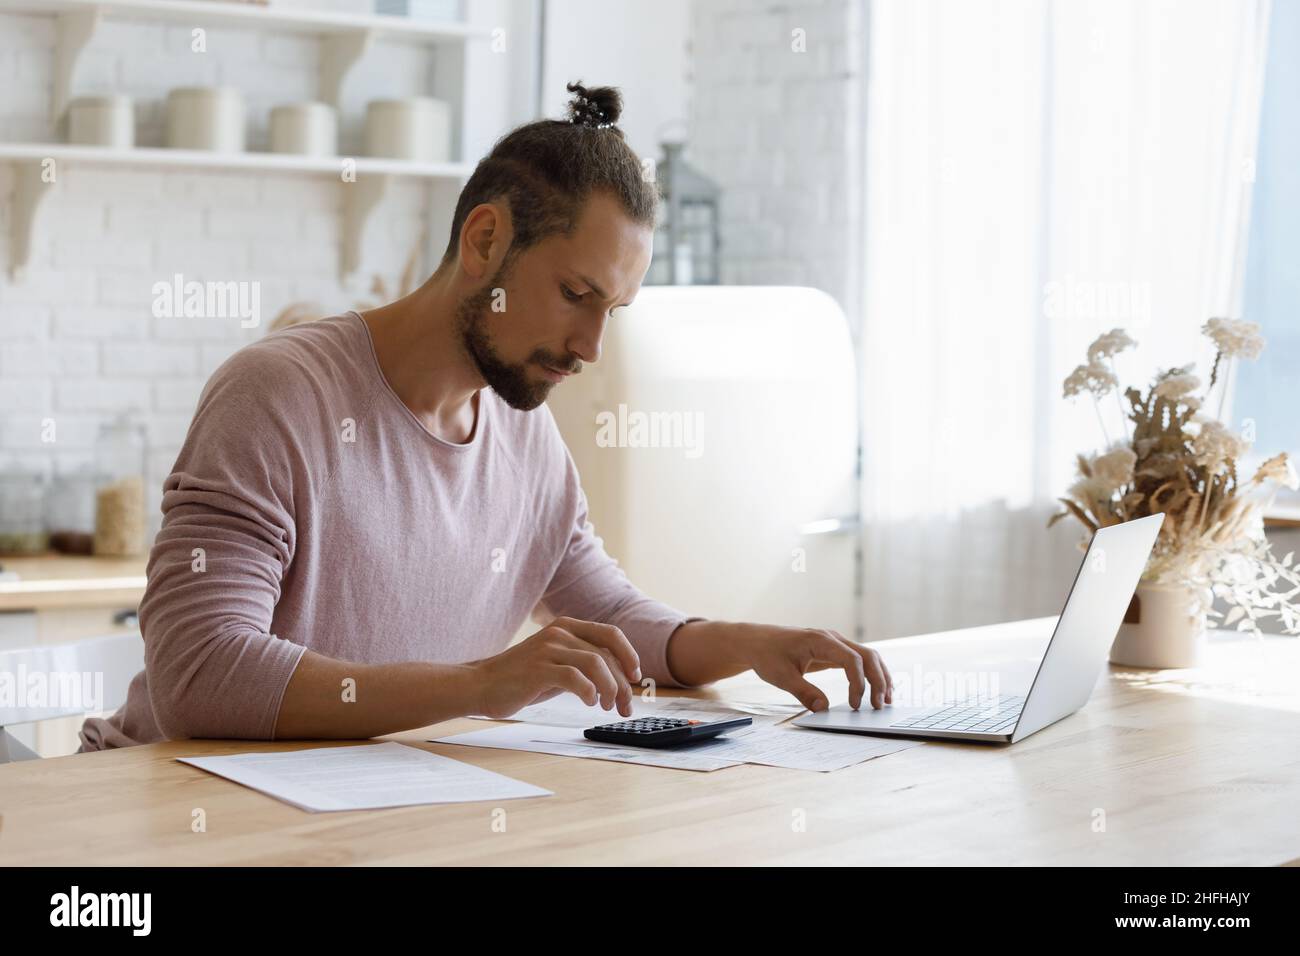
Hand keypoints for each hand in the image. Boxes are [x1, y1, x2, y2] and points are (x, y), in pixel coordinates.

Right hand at [468, 617, 641, 719]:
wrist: (481, 685)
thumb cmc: (520, 679)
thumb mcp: (556, 663)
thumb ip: (582, 663)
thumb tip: (618, 680)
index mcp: (567, 626)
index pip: (611, 634)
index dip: (629, 655)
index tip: (635, 677)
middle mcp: (559, 632)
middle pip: (607, 654)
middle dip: (622, 683)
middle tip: (624, 705)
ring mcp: (548, 649)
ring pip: (596, 664)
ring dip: (610, 688)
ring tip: (607, 706)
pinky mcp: (539, 668)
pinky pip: (575, 678)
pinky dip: (590, 692)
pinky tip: (590, 702)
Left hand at [736, 625, 892, 712]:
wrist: (757, 642)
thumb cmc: (767, 655)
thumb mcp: (781, 677)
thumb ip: (804, 693)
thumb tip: (823, 709)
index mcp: (821, 641)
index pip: (851, 659)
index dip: (858, 683)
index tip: (855, 705)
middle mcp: (832, 638)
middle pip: (867, 656)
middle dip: (878, 680)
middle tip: (879, 706)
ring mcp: (835, 643)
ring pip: (868, 656)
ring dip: (879, 676)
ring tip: (885, 700)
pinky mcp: (833, 651)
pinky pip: (858, 660)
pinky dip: (870, 674)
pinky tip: (875, 690)